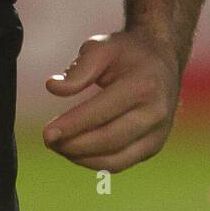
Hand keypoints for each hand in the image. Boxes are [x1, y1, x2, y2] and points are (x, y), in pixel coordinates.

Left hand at [43, 29, 179, 171]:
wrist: (162, 58)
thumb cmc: (127, 52)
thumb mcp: (102, 48)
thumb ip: (78, 70)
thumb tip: (53, 88)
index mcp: (143, 86)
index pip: (102, 113)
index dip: (72, 125)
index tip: (47, 133)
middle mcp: (155, 114)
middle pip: (109, 140)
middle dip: (74, 145)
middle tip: (48, 140)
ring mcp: (158, 133)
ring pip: (116, 159)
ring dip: (82, 158)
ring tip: (58, 146)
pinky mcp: (154, 146)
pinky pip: (122, 162)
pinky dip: (95, 162)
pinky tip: (75, 151)